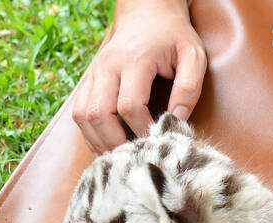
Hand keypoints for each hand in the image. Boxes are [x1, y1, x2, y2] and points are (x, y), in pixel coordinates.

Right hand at [73, 0, 206, 153]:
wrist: (146, 11)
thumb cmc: (173, 36)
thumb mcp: (193, 55)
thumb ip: (190, 87)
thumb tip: (177, 119)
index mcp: (134, 60)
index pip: (129, 105)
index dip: (142, 130)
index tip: (157, 141)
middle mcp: (108, 66)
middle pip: (98, 113)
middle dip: (115, 142)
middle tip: (135, 158)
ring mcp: (94, 73)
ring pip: (82, 115)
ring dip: (98, 141)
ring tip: (120, 157)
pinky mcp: (89, 80)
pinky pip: (79, 112)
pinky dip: (90, 133)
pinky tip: (108, 145)